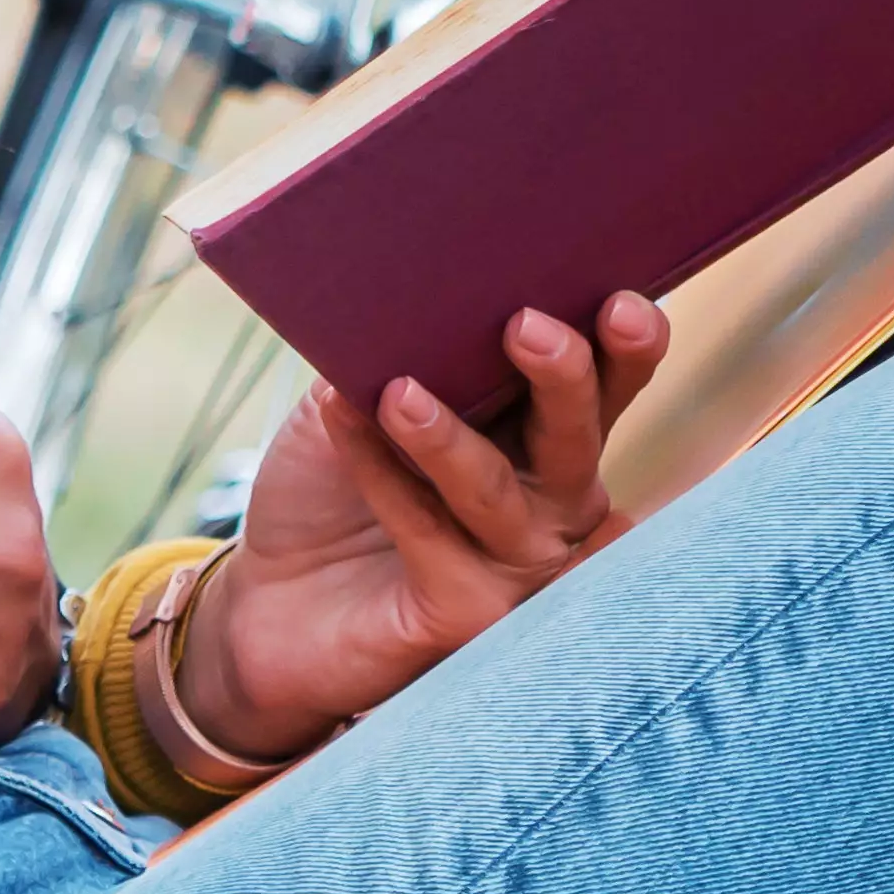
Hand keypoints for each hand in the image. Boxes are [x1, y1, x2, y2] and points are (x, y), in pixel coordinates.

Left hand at [173, 297, 671, 765]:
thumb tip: (419, 279)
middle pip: (579, 439)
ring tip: (399, 392)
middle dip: (563, 378)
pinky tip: (342, 420)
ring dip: (447, 439)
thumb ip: (406, 346)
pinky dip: (382, 476)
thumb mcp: (364, 394)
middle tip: (526, 326)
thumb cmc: (329, 489)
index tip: (618, 301)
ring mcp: (515, 564)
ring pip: (496, 493)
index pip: (608, 385)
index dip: (628, 347)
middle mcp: (551, 502)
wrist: (264, 599)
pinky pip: (428, 534)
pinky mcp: (466, 614)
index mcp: (546, 434)